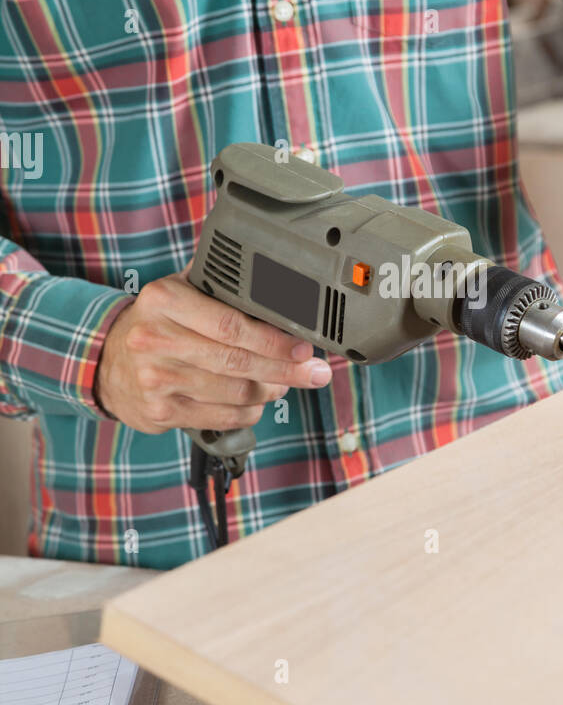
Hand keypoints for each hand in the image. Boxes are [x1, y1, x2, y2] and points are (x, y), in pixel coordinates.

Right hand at [95, 271, 331, 432]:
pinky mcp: (160, 412)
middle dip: (285, 369)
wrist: (105, 360)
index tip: (304, 346)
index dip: (274, 339)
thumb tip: (284, 295)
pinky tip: (256, 401)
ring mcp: (155, 379)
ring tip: (284, 383)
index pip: (231, 324)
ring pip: (235, 392)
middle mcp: (155, 339)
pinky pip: (222, 416)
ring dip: (270, 390)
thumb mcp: (178, 291)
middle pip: (238, 361)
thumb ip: (219, 288)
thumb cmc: (157, 321)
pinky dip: (249, 410)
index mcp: (163, 300)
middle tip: (314, 372)